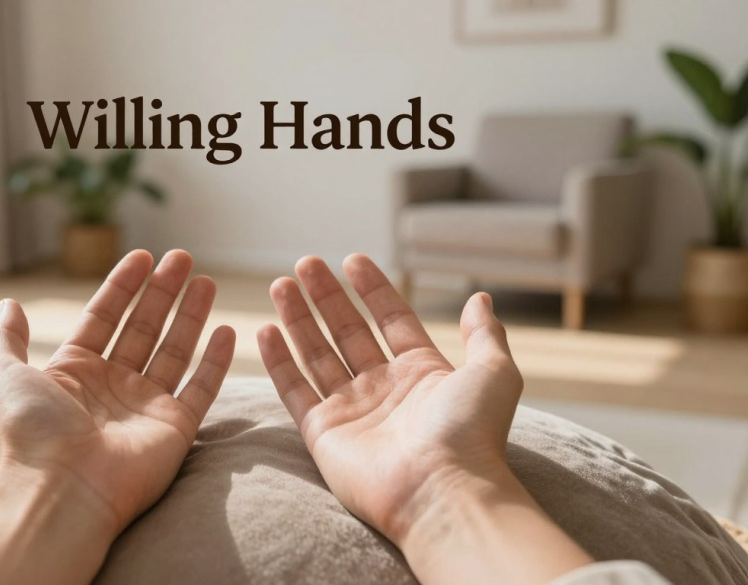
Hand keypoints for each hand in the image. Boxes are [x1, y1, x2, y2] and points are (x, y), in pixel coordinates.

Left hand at [0, 249, 234, 531]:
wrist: (60, 487)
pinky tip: (228, 331)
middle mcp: (112, 386)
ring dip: (191, 315)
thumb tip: (9, 303)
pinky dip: (216, 362)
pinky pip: (201, 389)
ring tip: (207, 281)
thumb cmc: (29, 432)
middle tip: (183, 257)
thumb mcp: (1, 374)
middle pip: (143, 328)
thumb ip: (7, 337)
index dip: (123, 286)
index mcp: (74, 371)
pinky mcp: (174, 429)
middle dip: (163, 291)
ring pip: (175, 351)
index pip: (104, 317)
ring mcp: (145, 407)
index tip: (144, 256)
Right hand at [258, 255, 591, 584]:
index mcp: (422, 373)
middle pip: (348, 332)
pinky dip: (279, 361)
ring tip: (281, 284)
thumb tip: (479, 298)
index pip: (391, 319)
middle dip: (326, 297)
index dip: (373, 289)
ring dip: (298, 319)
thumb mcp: (493, 372)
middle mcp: (384, 389)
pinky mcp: (323, 433)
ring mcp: (351, 410)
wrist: (442, 490)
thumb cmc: (472, 433)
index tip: (352, 260)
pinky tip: (266, 330)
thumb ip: (484, 333)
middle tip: (306, 263)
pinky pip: (295, 390)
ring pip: (317, 354)